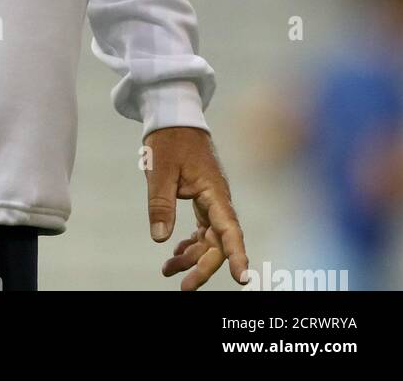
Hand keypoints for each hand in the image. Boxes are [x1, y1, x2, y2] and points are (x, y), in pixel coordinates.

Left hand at [144, 126, 248, 289]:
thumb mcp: (160, 170)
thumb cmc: (169, 140)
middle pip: (219, 242)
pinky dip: (191, 243)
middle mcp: (218, 199)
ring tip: (169, 271)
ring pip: (209, 238)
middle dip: (204, 267)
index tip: (242, 279)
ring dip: (192, 257)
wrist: (173, 116)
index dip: (237, 255)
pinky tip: (176, 253)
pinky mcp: (203, 198)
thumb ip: (161, 204)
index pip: (230, 230)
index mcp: (214, 192)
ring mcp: (212, 200)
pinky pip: (202, 228)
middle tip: (184, 287)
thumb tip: (161, 239)